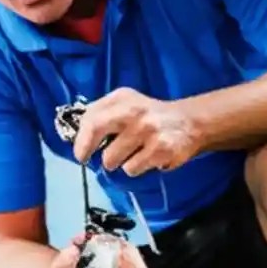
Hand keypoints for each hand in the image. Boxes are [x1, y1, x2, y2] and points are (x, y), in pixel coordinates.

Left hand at [72, 88, 201, 174]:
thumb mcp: (126, 105)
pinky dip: (135, 168)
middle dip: (87, 149)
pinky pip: (132, 169)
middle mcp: (135, 111)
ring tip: (130, 154)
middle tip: (87, 159)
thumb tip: (77, 133)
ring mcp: (148, 130)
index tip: (80, 152)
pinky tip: (147, 158)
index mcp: (122, 99)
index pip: (91, 117)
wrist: (189, 122)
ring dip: (117, 162)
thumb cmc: (148, 117)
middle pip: (96, 129)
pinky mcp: (161, 149)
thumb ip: (101, 114)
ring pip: (112, 159)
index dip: (80, 138)